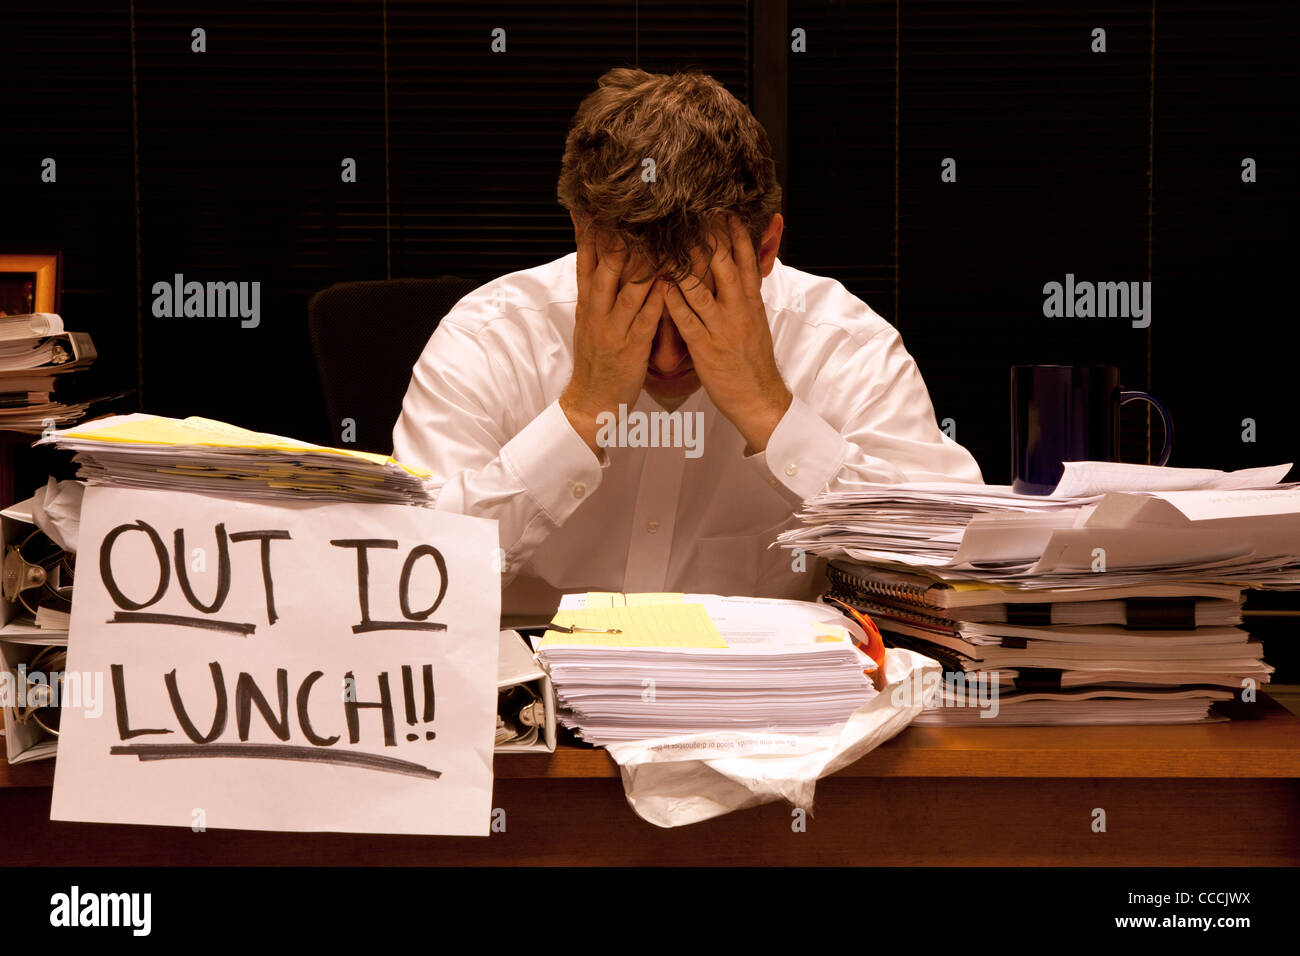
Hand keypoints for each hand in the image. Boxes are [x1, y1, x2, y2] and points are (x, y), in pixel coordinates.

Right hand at [560, 227, 665, 453]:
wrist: (591, 401)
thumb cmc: (596, 359)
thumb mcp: (589, 320)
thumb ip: (596, 289)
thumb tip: (599, 258)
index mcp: (587, 303)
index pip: (585, 260)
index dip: (590, 231)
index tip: (595, 204)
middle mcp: (597, 312)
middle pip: (605, 267)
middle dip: (617, 237)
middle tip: (631, 209)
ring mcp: (613, 329)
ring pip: (628, 289)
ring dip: (643, 261)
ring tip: (658, 235)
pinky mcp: (631, 347)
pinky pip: (646, 318)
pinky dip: (658, 298)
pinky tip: (669, 280)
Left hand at [662, 215, 791, 451]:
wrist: (759, 398)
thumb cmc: (753, 361)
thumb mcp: (756, 322)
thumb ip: (746, 295)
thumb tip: (742, 271)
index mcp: (751, 303)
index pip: (744, 261)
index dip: (735, 234)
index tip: (724, 211)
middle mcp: (738, 310)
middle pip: (723, 265)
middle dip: (708, 237)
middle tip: (692, 212)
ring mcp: (721, 328)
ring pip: (701, 288)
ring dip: (683, 263)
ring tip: (666, 240)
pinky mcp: (705, 348)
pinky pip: (687, 320)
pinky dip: (674, 302)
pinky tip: (661, 285)